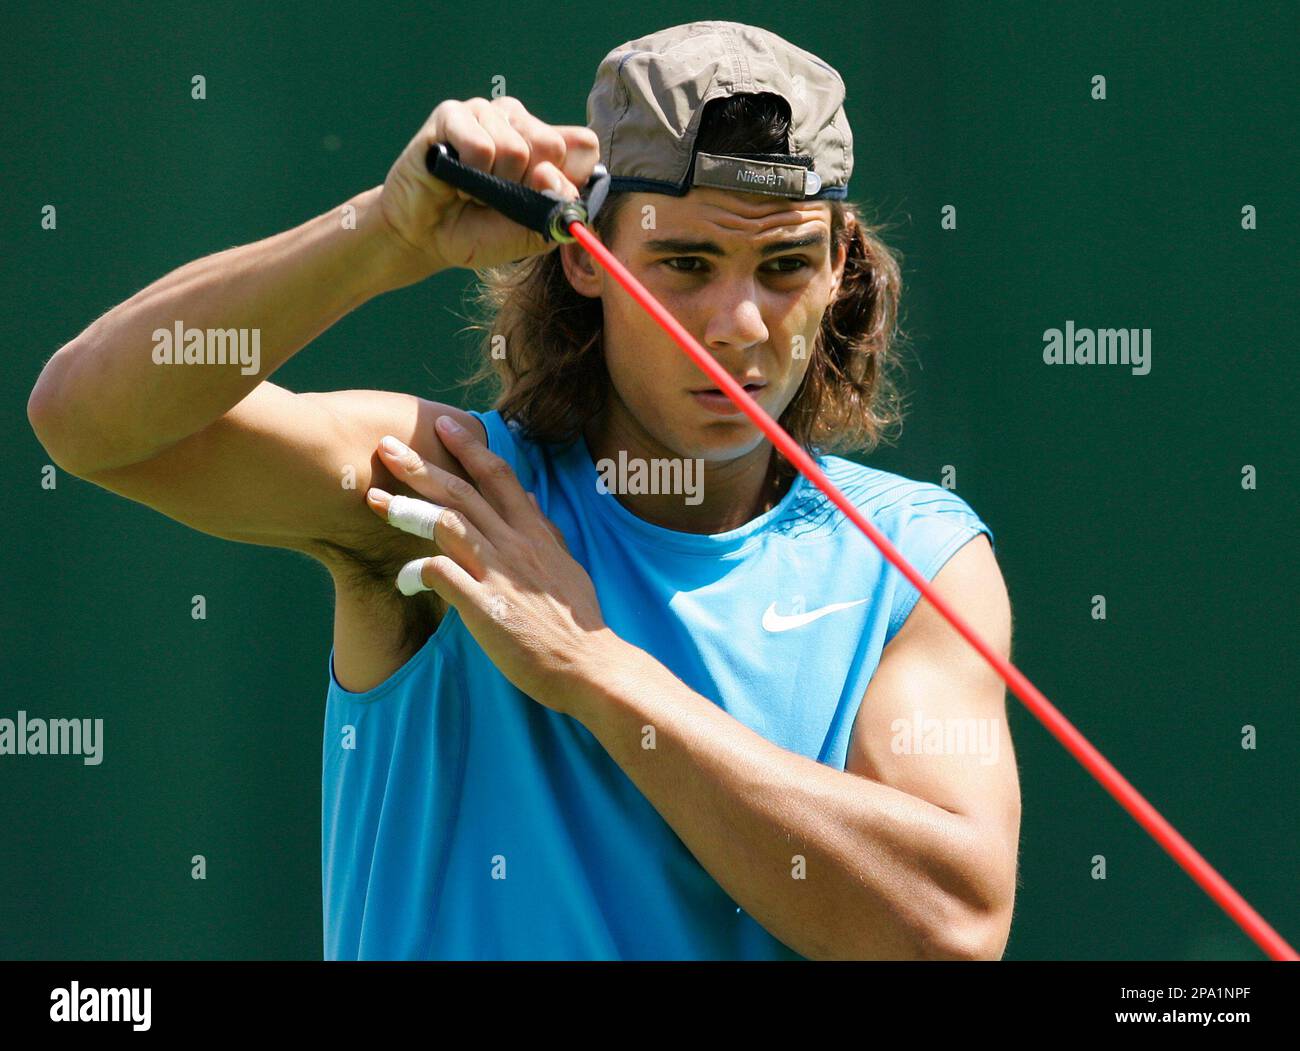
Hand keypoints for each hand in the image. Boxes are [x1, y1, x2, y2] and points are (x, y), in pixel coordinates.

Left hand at [365, 415, 611, 714]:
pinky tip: (403, 578)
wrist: (589, 664)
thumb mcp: (566, 565)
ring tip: (376, 500)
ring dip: (408, 509)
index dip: (469, 447)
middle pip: (461, 493)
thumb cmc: (576, 622)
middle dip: (420, 466)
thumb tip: (531, 500)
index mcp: (536, 532)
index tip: (443, 424)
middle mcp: (516, 544)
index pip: (499, 476)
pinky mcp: (485, 606)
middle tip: (386, 446)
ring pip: (446, 524)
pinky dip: (416, 571)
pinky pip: (441, 575)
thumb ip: (544, 533)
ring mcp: (500, 573)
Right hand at [380, 95, 599, 272]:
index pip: (584, 146)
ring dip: (492, 185)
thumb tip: (554, 178)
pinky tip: (454, 178)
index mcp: (547, 146)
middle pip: (552, 146)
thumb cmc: (478, 231)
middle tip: (500, 197)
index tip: (542, 202)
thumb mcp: (529, 233)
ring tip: (473, 189)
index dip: (568, 180)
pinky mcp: (453, 114)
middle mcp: (521, 122)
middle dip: (527, 186)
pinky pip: (481, 147)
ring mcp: (488, 113)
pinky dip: (469, 176)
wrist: (425, 238)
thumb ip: (555, 209)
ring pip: (515, 149)